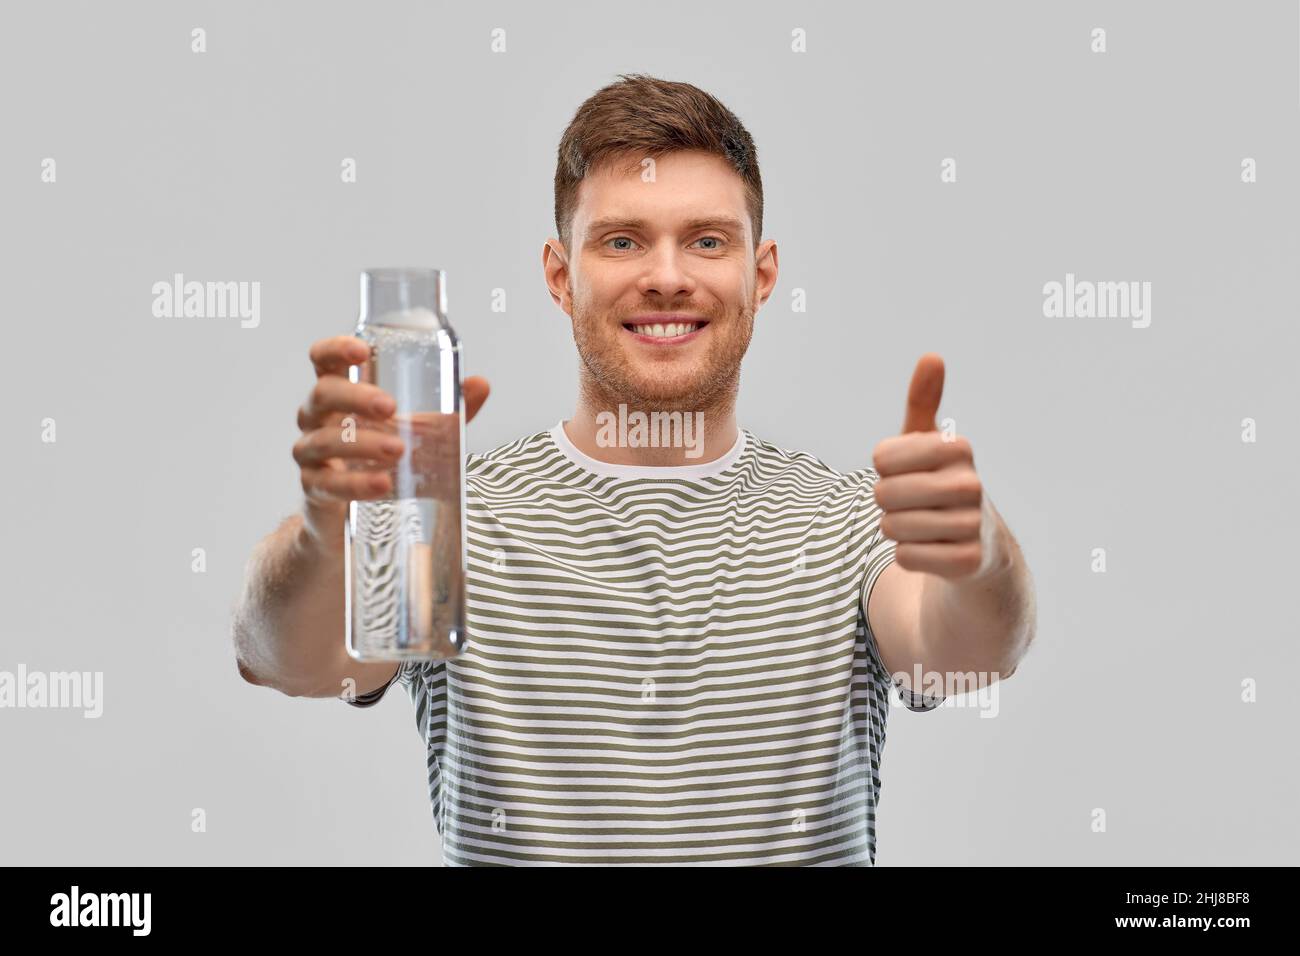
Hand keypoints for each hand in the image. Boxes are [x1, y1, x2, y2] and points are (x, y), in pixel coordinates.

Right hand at [293, 335, 489, 549]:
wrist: (361, 517)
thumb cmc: (386, 458)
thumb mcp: (421, 432)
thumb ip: (450, 409)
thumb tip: (480, 384)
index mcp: (340, 394)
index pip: (324, 360)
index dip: (336, 349)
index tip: (362, 350)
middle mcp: (318, 418)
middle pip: (323, 394)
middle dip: (356, 397)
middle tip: (391, 407)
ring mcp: (311, 454)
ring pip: (324, 440)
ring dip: (362, 443)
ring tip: (398, 450)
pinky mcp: (314, 490)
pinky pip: (327, 485)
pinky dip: (355, 484)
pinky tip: (381, 484)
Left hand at [871, 353, 997, 578]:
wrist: (980, 543)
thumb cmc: (940, 483)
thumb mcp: (928, 442)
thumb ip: (923, 402)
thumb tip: (932, 356)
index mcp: (957, 448)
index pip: (881, 458)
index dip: (884, 469)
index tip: (908, 471)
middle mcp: (970, 484)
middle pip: (883, 494)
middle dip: (887, 502)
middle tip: (913, 503)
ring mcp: (971, 524)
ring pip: (891, 528)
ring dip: (897, 530)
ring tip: (924, 525)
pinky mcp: (967, 561)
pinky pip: (905, 557)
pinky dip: (909, 555)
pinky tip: (933, 549)